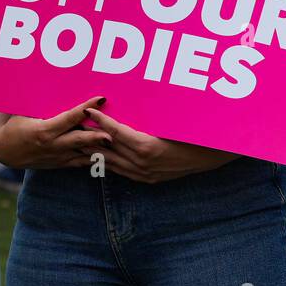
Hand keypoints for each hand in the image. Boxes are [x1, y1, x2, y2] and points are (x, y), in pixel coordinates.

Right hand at [0, 97, 112, 169]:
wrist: (2, 150)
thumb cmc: (10, 124)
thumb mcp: (20, 110)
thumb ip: (36, 99)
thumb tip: (47, 79)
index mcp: (43, 131)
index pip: (70, 117)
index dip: (87, 108)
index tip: (101, 98)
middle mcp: (53, 146)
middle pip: (81, 139)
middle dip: (99, 135)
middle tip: (115, 130)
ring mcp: (57, 157)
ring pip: (84, 154)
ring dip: (100, 149)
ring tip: (118, 143)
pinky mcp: (59, 164)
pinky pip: (80, 162)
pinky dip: (94, 158)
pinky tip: (108, 155)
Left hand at [83, 110, 236, 182]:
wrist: (210, 155)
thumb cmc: (192, 133)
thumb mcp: (168, 122)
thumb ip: (145, 118)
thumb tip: (126, 104)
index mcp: (146, 147)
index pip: (114, 132)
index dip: (100, 120)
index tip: (88, 109)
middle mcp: (142, 164)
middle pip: (107, 150)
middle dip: (89, 138)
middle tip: (75, 125)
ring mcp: (144, 174)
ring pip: (111, 164)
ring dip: (95, 152)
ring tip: (80, 141)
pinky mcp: (148, 180)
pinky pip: (122, 171)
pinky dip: (109, 163)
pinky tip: (100, 156)